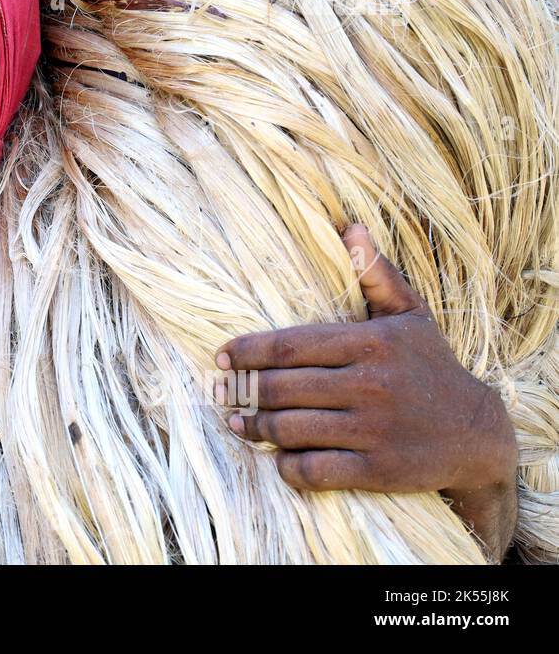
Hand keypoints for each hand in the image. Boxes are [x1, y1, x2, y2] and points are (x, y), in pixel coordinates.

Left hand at [213, 225, 517, 499]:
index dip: (248, 351)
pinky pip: (314, 470)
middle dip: (243, 390)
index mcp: (370, 343)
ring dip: (256, 427)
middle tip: (221, 393)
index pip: (290, 345)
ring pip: (291, 428)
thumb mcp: (411, 316)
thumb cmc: (431, 367)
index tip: (221, 356)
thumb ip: (376, 274)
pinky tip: (277, 457)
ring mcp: (373, 430)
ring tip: (237, 423)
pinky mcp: (377, 470)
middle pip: (283, 387)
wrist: (478, 435)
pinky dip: (287, 466)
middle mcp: (369, 385)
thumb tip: (349, 227)